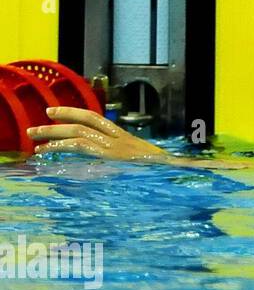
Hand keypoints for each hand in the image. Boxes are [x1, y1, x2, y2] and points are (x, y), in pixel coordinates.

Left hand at [27, 106, 173, 162]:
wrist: (181, 174)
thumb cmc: (168, 175)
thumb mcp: (148, 168)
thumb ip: (130, 167)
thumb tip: (115, 170)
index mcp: (126, 140)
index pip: (97, 120)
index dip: (75, 113)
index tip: (55, 113)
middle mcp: (119, 140)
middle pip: (86, 121)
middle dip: (60, 120)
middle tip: (38, 125)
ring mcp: (116, 148)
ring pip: (80, 134)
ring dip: (54, 135)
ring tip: (35, 140)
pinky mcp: (114, 158)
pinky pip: (84, 148)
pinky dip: (64, 148)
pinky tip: (49, 153)